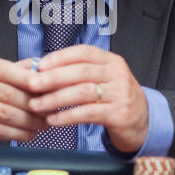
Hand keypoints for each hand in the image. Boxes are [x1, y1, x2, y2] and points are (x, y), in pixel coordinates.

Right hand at [0, 55, 47, 150]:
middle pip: (9, 94)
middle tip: (50, 111)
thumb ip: (17, 70)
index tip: (48, 87)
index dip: (30, 80)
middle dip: (34, 104)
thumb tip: (44, 69)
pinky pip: (0, 131)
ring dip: (30, 121)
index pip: (7, 70)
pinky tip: (29, 134)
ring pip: (7, 114)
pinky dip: (19, 134)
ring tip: (43, 124)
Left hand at [26, 46, 148, 154]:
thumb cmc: (114, 98)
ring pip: (82, 92)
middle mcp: (117, 74)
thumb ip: (78, 73)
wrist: (142, 121)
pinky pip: (88, 113)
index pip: (83, 52)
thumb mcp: (102, 79)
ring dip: (55, 99)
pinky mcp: (120, 114)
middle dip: (52, 78)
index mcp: (110, 61)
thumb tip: (41, 70)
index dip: (59, 57)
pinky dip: (67, 116)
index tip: (39, 65)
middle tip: (32, 85)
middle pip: (80, 72)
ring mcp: (120, 94)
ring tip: (37, 105)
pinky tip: (53, 120)